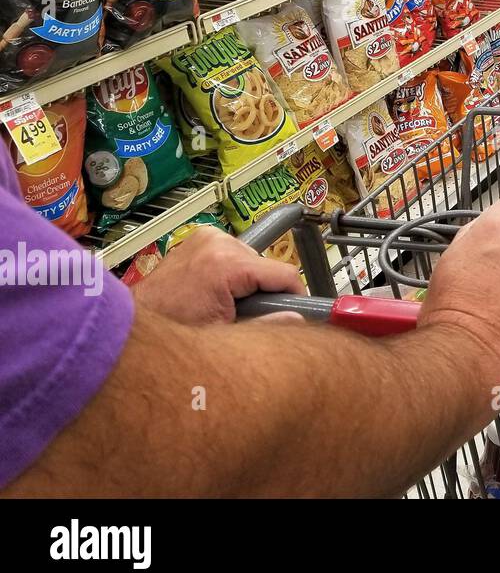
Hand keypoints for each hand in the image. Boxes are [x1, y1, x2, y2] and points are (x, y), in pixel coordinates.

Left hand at [132, 226, 304, 325]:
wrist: (128, 325)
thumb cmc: (171, 332)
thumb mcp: (224, 336)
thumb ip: (265, 327)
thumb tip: (298, 320)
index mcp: (226, 264)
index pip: (284, 273)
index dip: (295, 296)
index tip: (297, 312)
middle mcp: (217, 241)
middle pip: (267, 266)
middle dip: (264, 292)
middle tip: (246, 316)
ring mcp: (207, 236)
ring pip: (252, 260)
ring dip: (248, 282)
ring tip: (226, 305)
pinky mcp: (200, 237)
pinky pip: (234, 254)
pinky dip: (232, 273)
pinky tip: (216, 292)